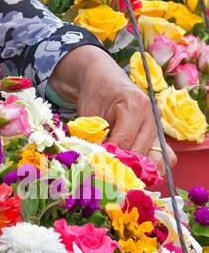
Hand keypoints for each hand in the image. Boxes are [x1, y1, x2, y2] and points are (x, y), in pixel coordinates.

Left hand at [48, 45, 177, 168]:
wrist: (105, 79)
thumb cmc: (96, 94)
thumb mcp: (88, 113)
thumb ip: (91, 135)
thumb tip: (92, 161)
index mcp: (135, 106)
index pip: (124, 141)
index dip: (110, 157)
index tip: (97, 166)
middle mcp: (152, 116)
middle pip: (143, 153)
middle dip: (124, 166)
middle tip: (107, 173)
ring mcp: (159, 126)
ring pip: (160, 159)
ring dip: (142, 170)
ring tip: (122, 174)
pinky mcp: (160, 135)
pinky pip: (163, 157)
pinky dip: (150, 167)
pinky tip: (133, 169)